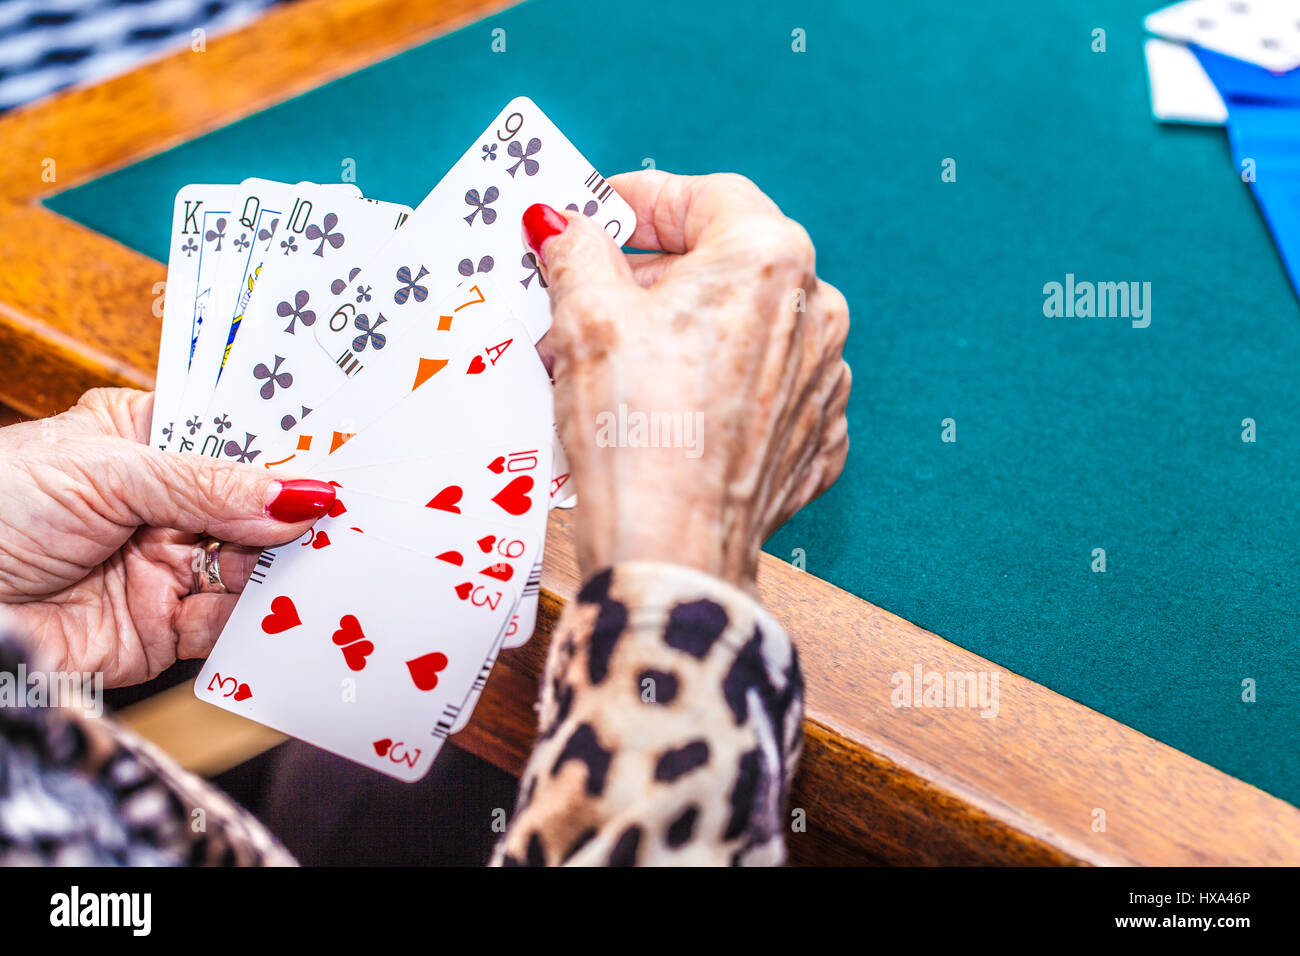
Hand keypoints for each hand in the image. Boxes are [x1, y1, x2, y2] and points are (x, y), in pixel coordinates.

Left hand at [0, 389, 336, 685]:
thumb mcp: (102, 472)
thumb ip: (204, 483)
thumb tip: (294, 491)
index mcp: (145, 438)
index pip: (233, 433)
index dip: (285, 439)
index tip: (341, 444)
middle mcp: (165, 502)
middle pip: (255, 501)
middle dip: (298, 506)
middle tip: (347, 508)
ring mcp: (169, 565)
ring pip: (254, 563)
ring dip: (289, 565)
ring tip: (330, 557)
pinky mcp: (168, 629)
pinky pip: (232, 623)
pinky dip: (263, 620)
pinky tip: (290, 606)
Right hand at [524, 170, 849, 590]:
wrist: (673, 550)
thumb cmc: (636, 428)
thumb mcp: (586, 318)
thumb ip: (578, 252)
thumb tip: (562, 225)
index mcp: (770, 258)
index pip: (704, 196)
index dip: (642, 201)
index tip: (597, 216)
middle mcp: (816, 310)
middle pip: (726, 266)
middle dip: (652, 276)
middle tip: (589, 295)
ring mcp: (824, 380)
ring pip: (743, 331)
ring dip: (681, 335)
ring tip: (616, 364)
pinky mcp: (815, 440)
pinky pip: (761, 393)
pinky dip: (716, 391)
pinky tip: (666, 411)